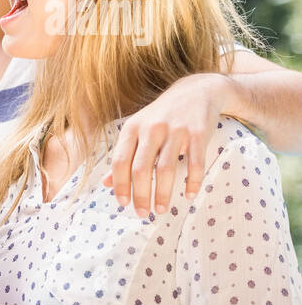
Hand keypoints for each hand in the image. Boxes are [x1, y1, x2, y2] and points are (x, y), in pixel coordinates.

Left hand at [103, 73, 229, 215]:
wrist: (197, 91)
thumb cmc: (161, 116)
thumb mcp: (138, 130)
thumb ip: (124, 155)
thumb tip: (105, 183)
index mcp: (132, 128)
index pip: (120, 162)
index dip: (120, 185)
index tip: (123, 204)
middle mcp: (152, 128)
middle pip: (141, 169)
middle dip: (140, 195)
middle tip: (143, 213)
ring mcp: (176, 130)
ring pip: (165, 169)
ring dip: (163, 194)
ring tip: (162, 209)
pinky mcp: (199, 133)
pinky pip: (195, 163)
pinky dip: (192, 182)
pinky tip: (189, 195)